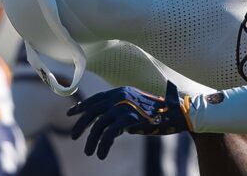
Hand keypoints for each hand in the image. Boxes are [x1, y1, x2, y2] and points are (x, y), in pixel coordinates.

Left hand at [68, 82, 191, 158]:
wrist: (176, 113)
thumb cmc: (158, 111)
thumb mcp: (136, 107)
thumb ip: (120, 111)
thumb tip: (106, 122)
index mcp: (120, 91)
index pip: (96, 98)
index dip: (82, 106)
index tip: (70, 114)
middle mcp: (119, 96)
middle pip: (92, 111)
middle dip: (81, 125)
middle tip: (73, 137)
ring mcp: (123, 107)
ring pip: (98, 125)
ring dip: (91, 140)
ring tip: (89, 152)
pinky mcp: (128, 119)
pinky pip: (109, 135)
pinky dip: (103, 146)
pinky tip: (101, 154)